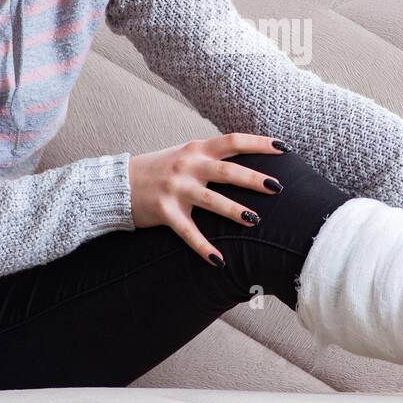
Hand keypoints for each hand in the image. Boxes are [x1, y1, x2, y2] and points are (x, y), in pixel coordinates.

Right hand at [129, 132, 288, 265]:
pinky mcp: (165, 212)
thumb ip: (213, 155)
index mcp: (197, 149)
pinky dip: (204, 247)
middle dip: (254, 179)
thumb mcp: (186, 154)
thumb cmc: (161, 169)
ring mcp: (176, 189)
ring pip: (211, 200)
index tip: (283, 148)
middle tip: (278, 187)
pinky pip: (188, 232)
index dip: (259, 144)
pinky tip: (219, 261)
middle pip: (227, 171)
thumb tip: (249, 157)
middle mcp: (188, 166)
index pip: (233, 141)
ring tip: (255, 221)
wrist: (119, 184)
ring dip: (234, 211)